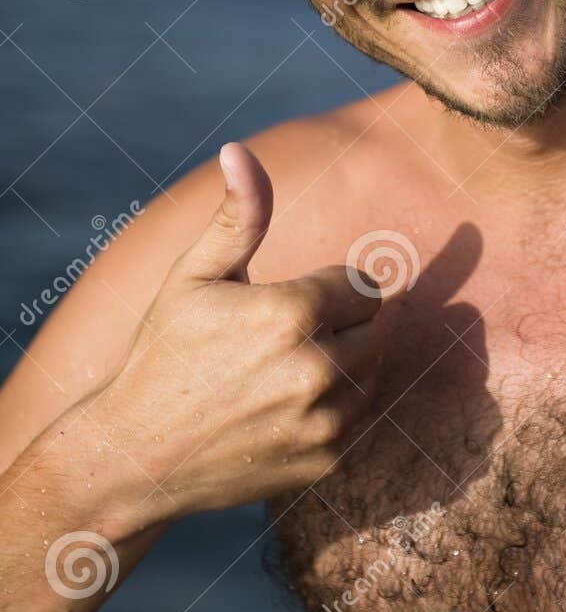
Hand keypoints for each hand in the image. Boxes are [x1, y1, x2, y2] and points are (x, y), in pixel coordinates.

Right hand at [62, 143, 383, 529]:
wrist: (138, 456)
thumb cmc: (164, 354)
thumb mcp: (193, 277)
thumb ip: (236, 216)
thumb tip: (239, 151)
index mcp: (291, 314)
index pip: (364, 284)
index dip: (331, 287)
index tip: (293, 298)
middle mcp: (318, 369)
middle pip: (381, 326)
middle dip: (349, 321)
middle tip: (297, 330)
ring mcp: (326, 421)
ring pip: (377, 371)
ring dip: (351, 361)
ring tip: (292, 364)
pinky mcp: (328, 460)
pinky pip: (363, 416)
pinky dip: (341, 405)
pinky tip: (291, 404)